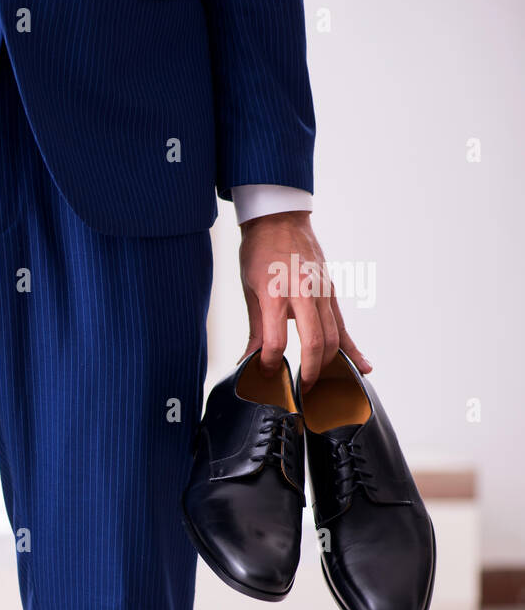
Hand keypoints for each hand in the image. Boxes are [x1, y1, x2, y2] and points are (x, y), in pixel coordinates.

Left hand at [238, 210, 369, 388]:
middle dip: (309, 371)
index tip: (266, 374)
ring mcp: (322, 292)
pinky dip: (352, 349)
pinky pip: (342, 325)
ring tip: (318, 383)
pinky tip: (362, 367)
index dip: (271, 363)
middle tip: (301, 390)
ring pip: (333, 337)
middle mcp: (303, 293)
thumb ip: (254, 328)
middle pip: (315, 342)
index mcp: (276, 292)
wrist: (279, 220)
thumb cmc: (259, 253)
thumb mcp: (250, 290)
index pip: (276, 340)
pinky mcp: (331, 293)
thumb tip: (248, 361)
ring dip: (328, 365)